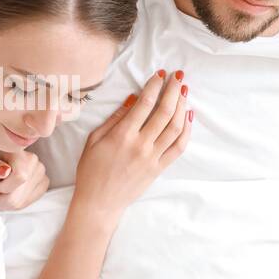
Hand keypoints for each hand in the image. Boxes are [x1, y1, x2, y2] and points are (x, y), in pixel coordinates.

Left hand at [0, 146, 48, 210]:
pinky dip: (16, 202)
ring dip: (7, 202)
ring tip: (2, 191)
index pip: (20, 177)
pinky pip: (27, 202)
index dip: (3, 188)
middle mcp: (34, 160)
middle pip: (18, 195)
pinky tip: (11, 193)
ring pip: (22, 201)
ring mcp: (41, 172)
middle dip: (2, 199)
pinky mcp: (44, 183)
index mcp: (18, 151)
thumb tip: (5, 170)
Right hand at [74, 69, 191, 219]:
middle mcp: (140, 145)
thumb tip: (134, 98)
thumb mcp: (94, 140)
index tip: (159, 74)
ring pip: (175, 127)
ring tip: (183, 91)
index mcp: (122, 136)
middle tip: (177, 76)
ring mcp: (152, 158)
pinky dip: (186, 130)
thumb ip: (115, 118)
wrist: (99, 203)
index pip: (145, 103)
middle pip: (164, 112)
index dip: (154, 85)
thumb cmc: (91, 171)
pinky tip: (188, 116)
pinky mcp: (159, 168)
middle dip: (173, 90)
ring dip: (182, 106)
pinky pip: (179, 147)